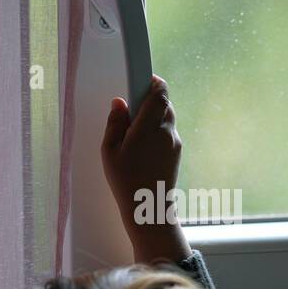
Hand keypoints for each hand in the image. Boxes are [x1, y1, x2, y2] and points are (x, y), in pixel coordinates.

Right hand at [100, 75, 191, 264]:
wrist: (149, 209)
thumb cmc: (126, 181)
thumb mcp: (110, 151)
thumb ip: (115, 123)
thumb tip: (120, 103)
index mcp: (148, 127)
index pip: (159, 93)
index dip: (154, 82)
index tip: (145, 78)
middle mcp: (166, 132)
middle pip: (165, 103)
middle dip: (151, 100)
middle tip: (134, 108)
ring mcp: (175, 142)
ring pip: (168, 118)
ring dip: (155, 117)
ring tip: (136, 131)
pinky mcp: (177, 152)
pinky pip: (169, 132)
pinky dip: (158, 131)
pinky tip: (143, 146)